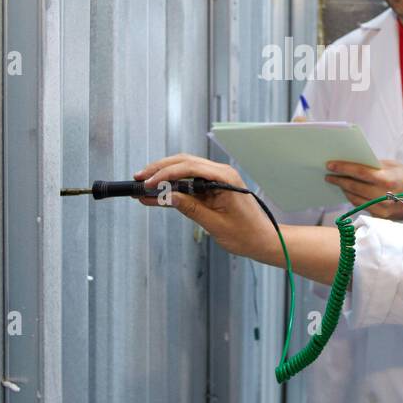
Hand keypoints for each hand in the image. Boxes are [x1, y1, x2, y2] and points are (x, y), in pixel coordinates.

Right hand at [134, 154, 276, 261]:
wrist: (263, 240)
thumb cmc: (245, 234)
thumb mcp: (214, 224)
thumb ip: (190, 208)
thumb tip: (167, 196)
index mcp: (225, 178)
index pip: (189, 168)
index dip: (165, 174)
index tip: (147, 184)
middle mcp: (221, 172)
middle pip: (184, 162)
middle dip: (160, 170)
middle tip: (139, 179)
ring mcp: (217, 178)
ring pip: (185, 169)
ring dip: (164, 175)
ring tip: (144, 185)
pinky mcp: (214, 186)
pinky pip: (190, 181)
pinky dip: (173, 185)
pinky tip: (158, 193)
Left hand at [323, 158, 402, 218]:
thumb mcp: (394, 166)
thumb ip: (375, 165)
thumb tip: (354, 163)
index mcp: (387, 179)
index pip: (359, 172)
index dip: (343, 168)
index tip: (330, 165)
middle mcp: (383, 195)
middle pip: (354, 186)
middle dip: (339, 179)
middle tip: (328, 174)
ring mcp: (382, 208)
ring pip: (355, 198)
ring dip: (344, 189)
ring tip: (337, 182)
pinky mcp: (381, 216)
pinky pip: (361, 206)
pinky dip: (353, 198)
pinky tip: (348, 191)